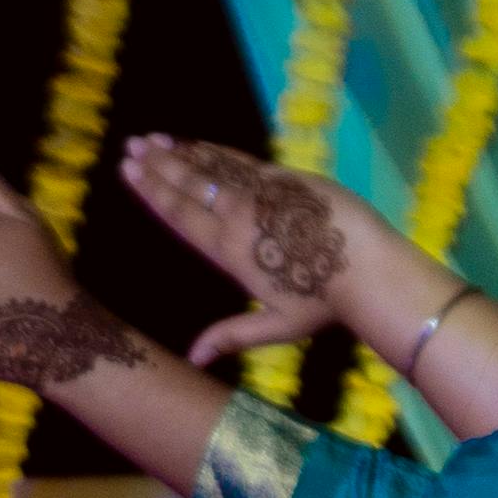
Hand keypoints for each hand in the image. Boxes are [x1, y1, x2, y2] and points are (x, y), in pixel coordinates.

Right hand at [123, 132, 366, 366]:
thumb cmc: (324, 302)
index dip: (153, 193)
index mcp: (228, 251)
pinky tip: (200, 143)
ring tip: (154, 138)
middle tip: (131, 146)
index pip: (181, 216)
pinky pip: (242, 159)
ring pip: (213, 166)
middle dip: (158, 165)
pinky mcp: (287, 177)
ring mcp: (262, 192)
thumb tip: (193, 359)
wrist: (368, 266)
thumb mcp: (276, 325)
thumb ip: (232, 335)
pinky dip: (216, 150)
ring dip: (181, 151)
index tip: (128, 172)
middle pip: (190, 185)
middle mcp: (237, 216)